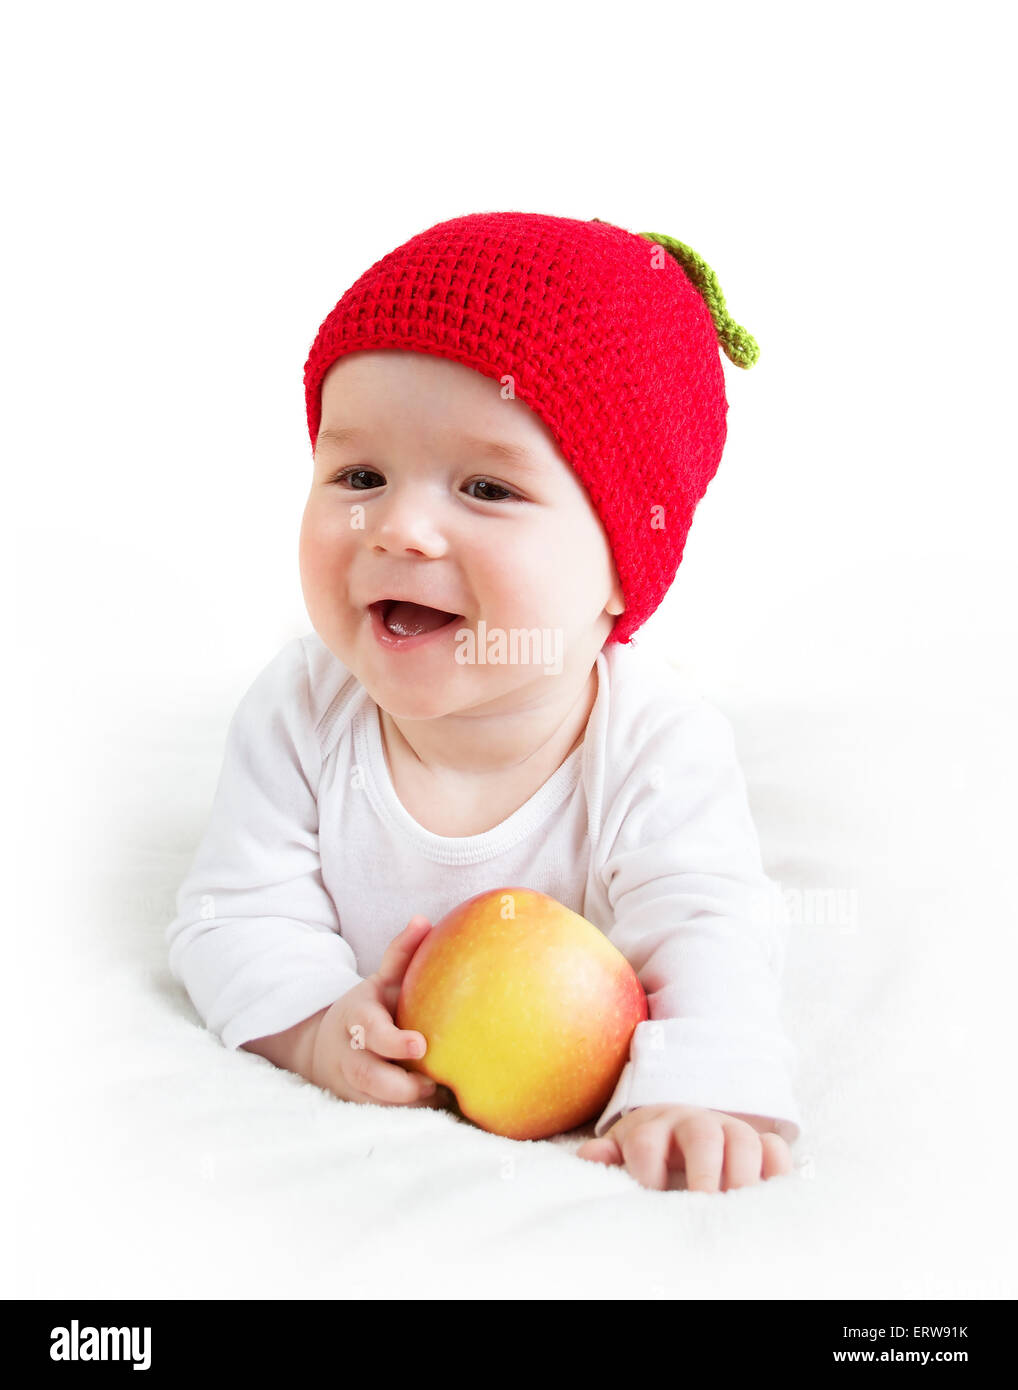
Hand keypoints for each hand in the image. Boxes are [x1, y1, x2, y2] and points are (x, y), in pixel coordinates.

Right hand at [308, 916, 450, 1110]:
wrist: (327, 1048)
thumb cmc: (369, 1009)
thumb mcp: (380, 982)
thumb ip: (400, 955)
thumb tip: (423, 920)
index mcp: (357, 1021)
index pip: (372, 1033)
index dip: (394, 1042)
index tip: (420, 1045)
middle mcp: (350, 1056)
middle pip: (370, 1079)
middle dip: (403, 1086)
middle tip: (434, 1084)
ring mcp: (353, 1087)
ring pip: (379, 1105)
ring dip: (412, 1104)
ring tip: (444, 1094)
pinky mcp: (361, 1109)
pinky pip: (387, 1118)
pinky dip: (412, 1116)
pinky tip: (440, 1106)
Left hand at [574, 1104, 793, 1191]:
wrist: (679, 1128)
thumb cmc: (648, 1152)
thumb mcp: (623, 1152)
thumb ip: (605, 1156)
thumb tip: (589, 1158)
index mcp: (652, 1127)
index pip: (648, 1140)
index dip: (648, 1167)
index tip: (653, 1196)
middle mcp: (692, 1123)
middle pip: (701, 1133)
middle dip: (705, 1169)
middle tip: (706, 1204)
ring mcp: (727, 1129)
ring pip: (743, 1137)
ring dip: (744, 1172)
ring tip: (740, 1207)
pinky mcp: (756, 1141)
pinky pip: (774, 1147)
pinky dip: (777, 1169)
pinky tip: (773, 1196)